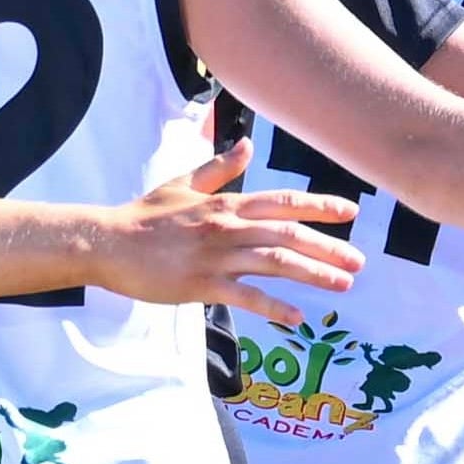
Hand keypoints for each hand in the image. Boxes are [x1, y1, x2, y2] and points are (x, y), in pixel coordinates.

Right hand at [88, 145, 364, 324]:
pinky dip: (274, 308)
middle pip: (289, 234)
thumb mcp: (182, 184)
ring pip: (275, 263)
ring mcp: (215, 257)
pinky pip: (245, 296)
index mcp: (226, 204)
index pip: (284, 202)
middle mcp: (227, 227)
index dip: (320, 206)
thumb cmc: (144, 216)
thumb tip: (247, 145)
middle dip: (328, 247)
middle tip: (359, 261)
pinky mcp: (200, 284)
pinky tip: (298, 318)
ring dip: (314, 274)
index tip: (351, 213)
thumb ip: (219, 168)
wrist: (104, 242)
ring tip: (343, 284)